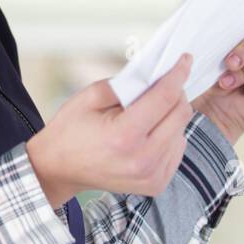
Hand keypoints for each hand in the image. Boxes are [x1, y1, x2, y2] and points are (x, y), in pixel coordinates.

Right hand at [27, 52, 195, 208]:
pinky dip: (169, 135)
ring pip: (182, 132)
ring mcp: (151, 175)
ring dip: (171, 116)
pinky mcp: (156, 183)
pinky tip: (150, 132)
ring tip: (149, 113)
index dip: (177, 74)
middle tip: (164, 83)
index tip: (185, 59)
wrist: (59, 169)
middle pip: (180, 115)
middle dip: (176, 93)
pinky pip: (177, 150)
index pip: (164, 98)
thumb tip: (155, 75)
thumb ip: (124, 83)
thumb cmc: (70, 131)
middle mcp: (142, 159)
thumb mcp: (89, 97)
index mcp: (124, 136)